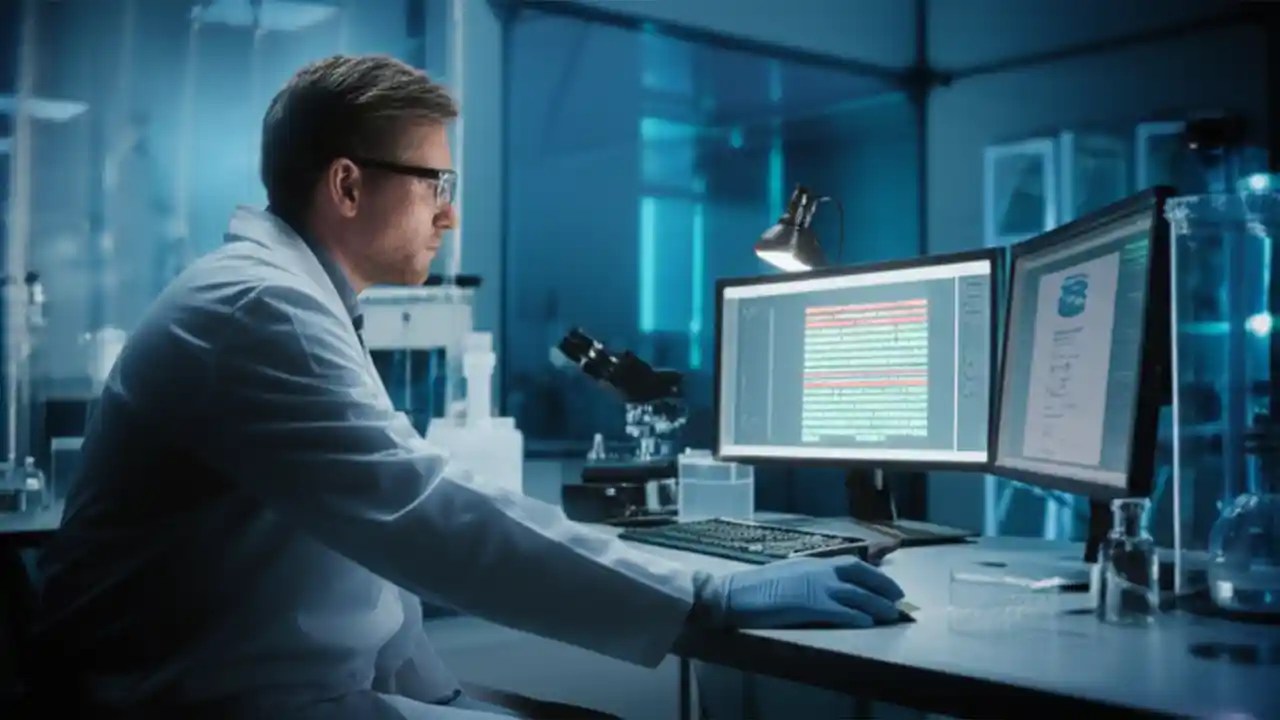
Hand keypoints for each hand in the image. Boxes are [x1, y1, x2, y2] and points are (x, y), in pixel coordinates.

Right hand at [700, 556, 905, 629]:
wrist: (735, 593)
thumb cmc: (755, 587)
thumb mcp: (786, 573)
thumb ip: (806, 577)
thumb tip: (821, 586)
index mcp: (812, 563)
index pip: (851, 564)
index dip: (873, 574)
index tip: (887, 583)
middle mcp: (819, 571)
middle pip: (861, 576)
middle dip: (883, 587)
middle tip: (899, 599)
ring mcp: (816, 587)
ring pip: (857, 595)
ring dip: (878, 605)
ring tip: (892, 615)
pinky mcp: (810, 606)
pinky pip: (842, 612)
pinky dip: (858, 617)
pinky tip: (868, 624)